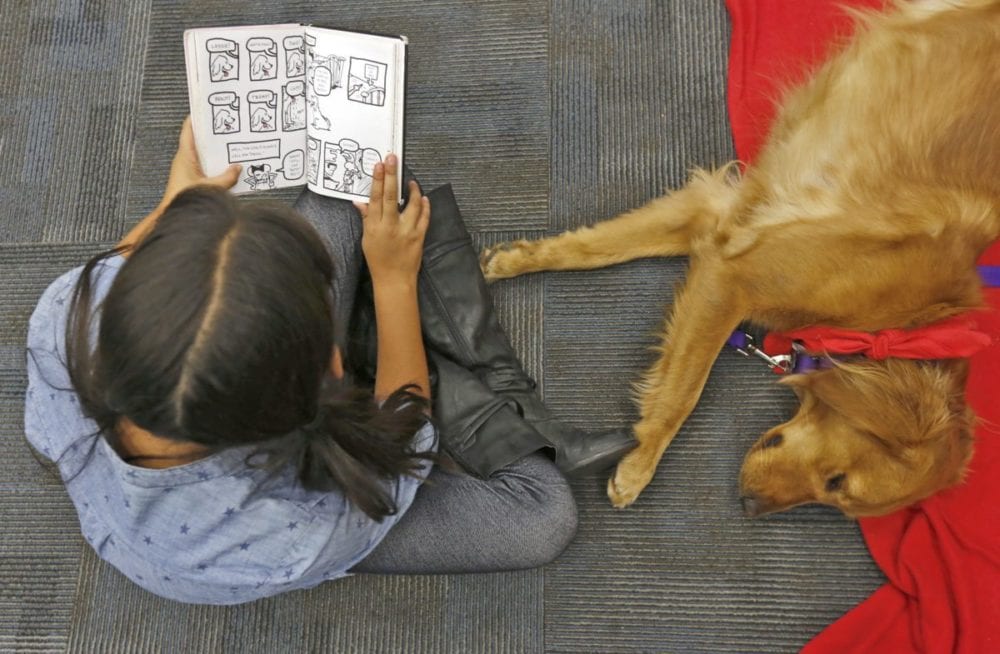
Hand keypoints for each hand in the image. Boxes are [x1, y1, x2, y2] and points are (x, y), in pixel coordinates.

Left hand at [117, 117, 241, 253]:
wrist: (175, 220)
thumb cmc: (186, 201)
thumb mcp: (211, 188)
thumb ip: (226, 178)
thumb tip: (238, 168)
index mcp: (185, 156)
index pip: (188, 131)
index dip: (196, 119)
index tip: (206, 109)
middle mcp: (185, 161)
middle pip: (200, 142)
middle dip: (213, 135)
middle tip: (229, 126)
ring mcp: (189, 171)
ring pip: (205, 156)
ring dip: (217, 152)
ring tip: (234, 145)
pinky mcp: (193, 181)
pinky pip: (208, 168)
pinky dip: (218, 166)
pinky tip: (231, 167)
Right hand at [354, 154, 430, 286]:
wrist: (394, 280)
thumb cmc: (378, 260)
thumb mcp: (367, 239)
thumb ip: (366, 218)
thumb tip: (359, 201)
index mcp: (375, 226)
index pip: (375, 199)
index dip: (377, 180)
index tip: (379, 165)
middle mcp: (390, 227)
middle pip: (390, 197)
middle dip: (391, 176)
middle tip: (392, 159)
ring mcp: (407, 231)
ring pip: (411, 205)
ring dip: (413, 191)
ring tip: (412, 182)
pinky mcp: (419, 236)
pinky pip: (424, 217)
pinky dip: (425, 206)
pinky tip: (424, 198)